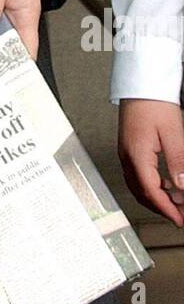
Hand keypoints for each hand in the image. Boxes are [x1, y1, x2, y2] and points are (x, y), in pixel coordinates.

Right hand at [118, 99, 183, 227]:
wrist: (140, 83)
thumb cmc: (153, 102)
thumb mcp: (173, 132)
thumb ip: (178, 161)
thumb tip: (183, 186)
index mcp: (136, 155)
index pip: (151, 192)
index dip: (166, 209)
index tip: (179, 220)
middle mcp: (127, 156)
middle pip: (142, 193)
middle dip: (161, 208)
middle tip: (179, 215)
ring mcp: (126, 152)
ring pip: (138, 186)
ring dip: (156, 198)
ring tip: (175, 202)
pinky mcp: (129, 147)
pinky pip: (137, 175)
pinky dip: (151, 185)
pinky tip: (165, 184)